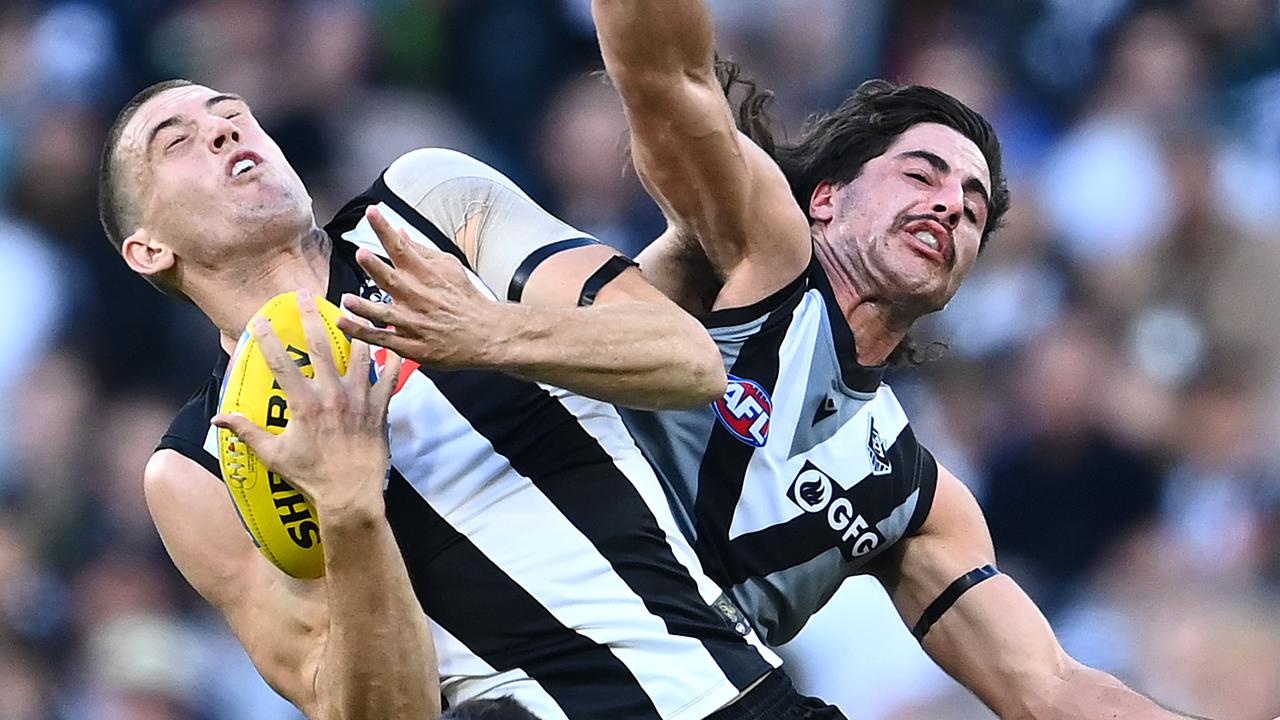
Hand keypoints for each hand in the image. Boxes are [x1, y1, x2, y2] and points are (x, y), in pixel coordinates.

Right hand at [213, 289, 402, 521]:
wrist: (350, 496)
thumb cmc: (311, 477)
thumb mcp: (274, 455)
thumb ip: (247, 432)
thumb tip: (218, 420)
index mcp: (304, 405)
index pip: (281, 364)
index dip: (268, 339)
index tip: (260, 319)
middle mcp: (333, 396)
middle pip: (321, 348)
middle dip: (311, 318)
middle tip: (306, 295)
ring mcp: (359, 401)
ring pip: (359, 356)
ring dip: (355, 331)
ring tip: (355, 308)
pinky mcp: (380, 410)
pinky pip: (390, 379)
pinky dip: (392, 361)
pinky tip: (393, 343)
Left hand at [337, 206, 506, 370]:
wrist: (484, 334)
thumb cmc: (464, 299)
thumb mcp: (449, 267)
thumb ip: (421, 251)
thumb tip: (400, 234)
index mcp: (425, 275)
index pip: (402, 247)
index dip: (385, 229)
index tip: (372, 213)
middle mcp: (416, 297)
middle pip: (392, 279)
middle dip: (376, 267)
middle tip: (362, 255)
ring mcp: (413, 323)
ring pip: (384, 314)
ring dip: (365, 307)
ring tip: (347, 300)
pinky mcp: (411, 345)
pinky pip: (382, 339)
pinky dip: (362, 332)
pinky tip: (344, 323)